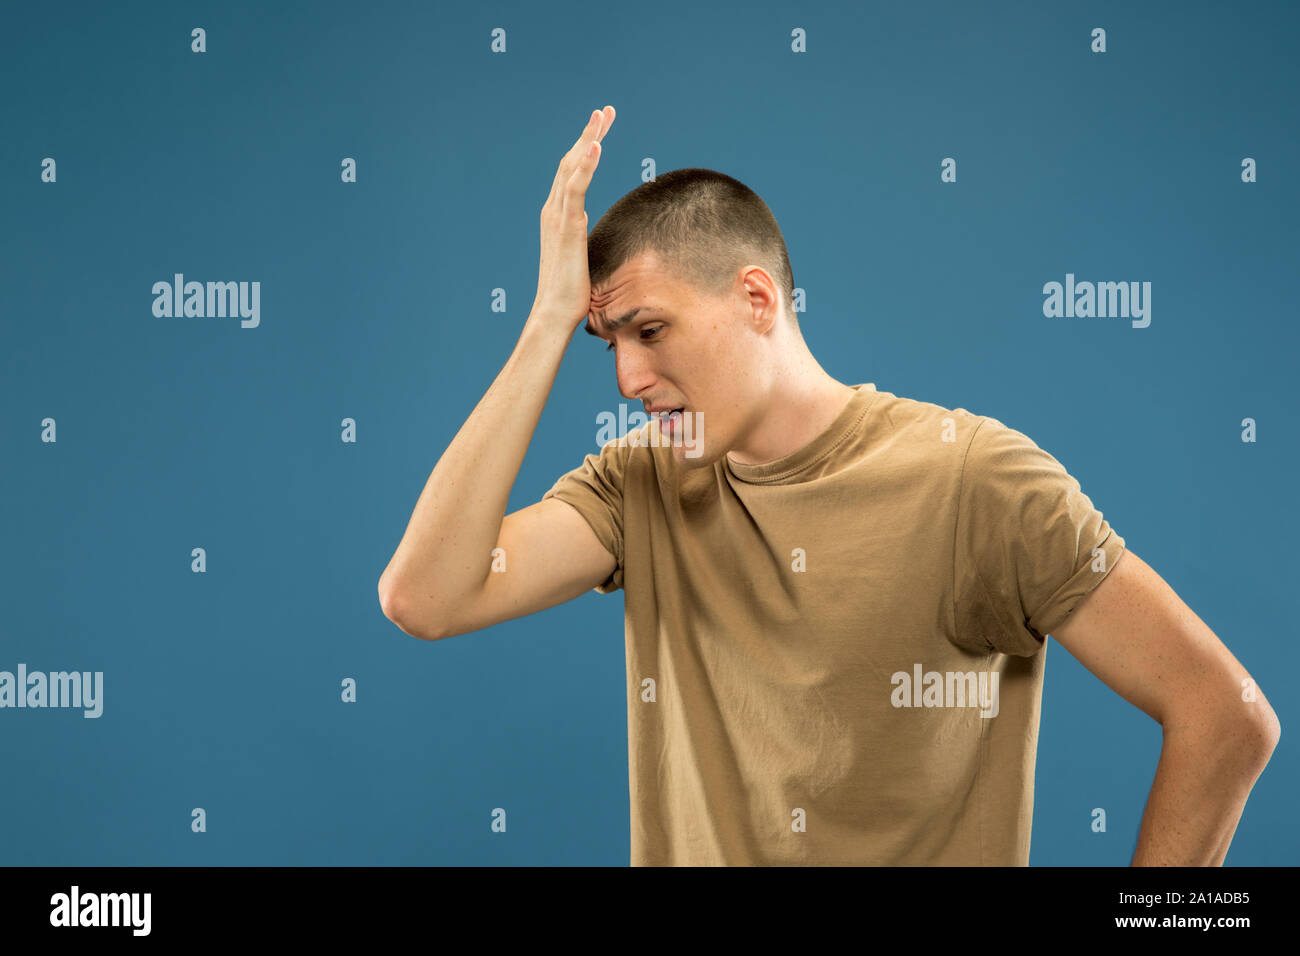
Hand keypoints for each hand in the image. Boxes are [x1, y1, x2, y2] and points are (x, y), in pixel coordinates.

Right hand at [531, 106, 615, 328]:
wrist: (555, 313)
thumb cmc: (570, 293)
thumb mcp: (580, 257)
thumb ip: (581, 240)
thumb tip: (588, 236)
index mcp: (558, 215)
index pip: (573, 172)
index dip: (586, 146)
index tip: (602, 126)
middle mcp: (554, 210)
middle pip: (572, 160)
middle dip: (590, 133)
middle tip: (606, 110)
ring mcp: (558, 216)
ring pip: (572, 167)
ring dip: (589, 138)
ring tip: (603, 116)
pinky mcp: (567, 226)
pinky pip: (576, 188)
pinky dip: (585, 164)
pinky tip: (596, 144)